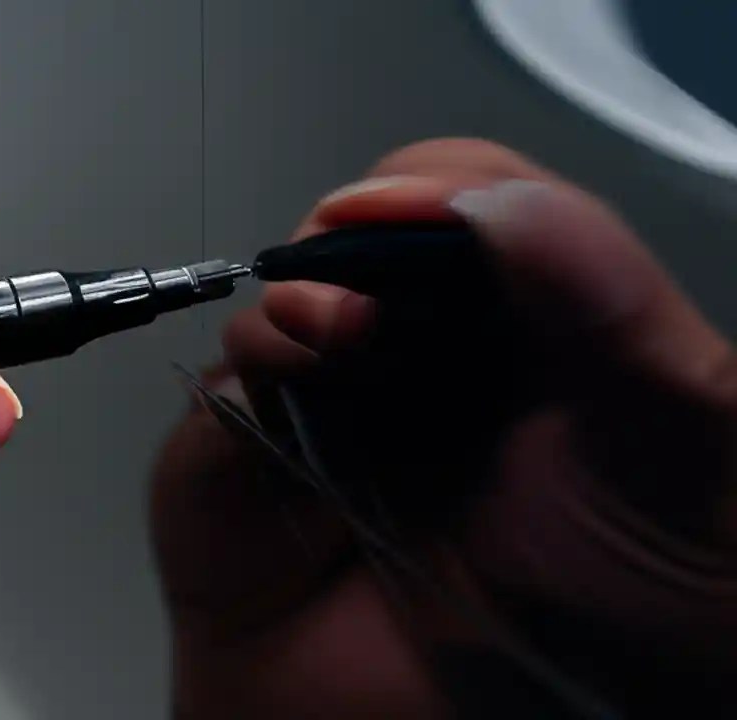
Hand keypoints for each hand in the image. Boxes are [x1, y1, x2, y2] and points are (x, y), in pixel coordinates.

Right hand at [152, 140, 736, 717]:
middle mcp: (432, 367)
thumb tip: (505, 202)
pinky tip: (292, 377)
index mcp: (538, 345)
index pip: (487, 211)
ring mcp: (333, 412)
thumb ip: (621, 316)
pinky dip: (251, 360)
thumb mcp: (679, 464)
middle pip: (373, 235)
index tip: (428, 208)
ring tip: (340, 336)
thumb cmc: (597, 637)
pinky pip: (226, 387)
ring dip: (306, 290)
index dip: (449, 191)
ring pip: (292, 294)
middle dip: (363, 229)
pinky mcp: (245, 465)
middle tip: (370, 259)